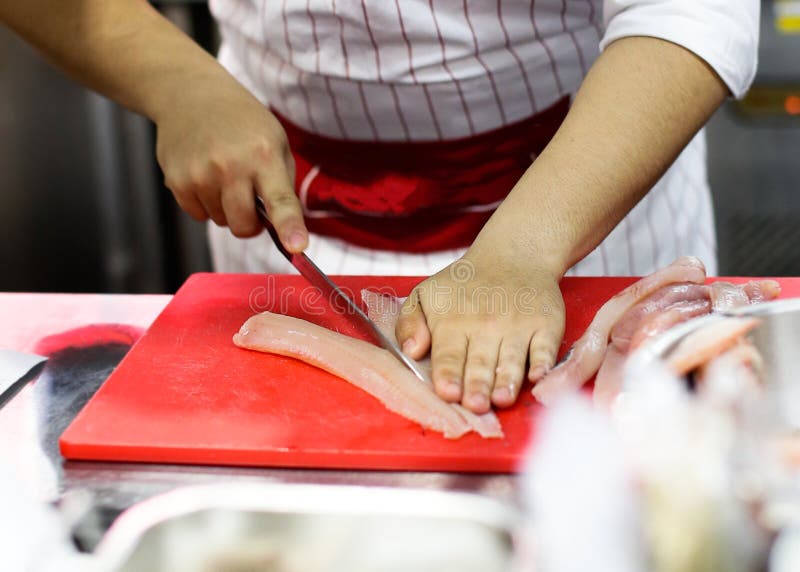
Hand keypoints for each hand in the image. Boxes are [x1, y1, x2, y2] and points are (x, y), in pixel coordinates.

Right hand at [154, 77, 306, 251]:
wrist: (190, 94)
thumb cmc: (242, 122)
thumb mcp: (276, 142)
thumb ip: (282, 186)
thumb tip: (285, 231)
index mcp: (264, 155)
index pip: (280, 201)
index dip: (289, 227)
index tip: (296, 247)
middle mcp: (231, 166)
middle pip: (244, 226)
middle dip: (250, 223)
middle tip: (250, 198)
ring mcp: (200, 175)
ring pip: (221, 222)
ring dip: (226, 208)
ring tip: (223, 173)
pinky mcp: (176, 181)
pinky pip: (199, 215)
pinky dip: (204, 203)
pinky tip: (205, 174)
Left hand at [395, 255, 564, 412]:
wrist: (514, 255)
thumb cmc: (464, 285)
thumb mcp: (425, 295)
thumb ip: (409, 323)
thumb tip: (411, 351)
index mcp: (452, 323)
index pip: (448, 356)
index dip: (448, 375)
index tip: (448, 393)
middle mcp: (485, 326)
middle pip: (480, 363)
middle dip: (477, 386)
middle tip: (475, 405)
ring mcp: (518, 326)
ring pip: (512, 360)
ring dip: (507, 380)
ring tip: (502, 398)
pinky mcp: (546, 325)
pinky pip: (545, 348)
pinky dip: (543, 363)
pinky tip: (539, 376)